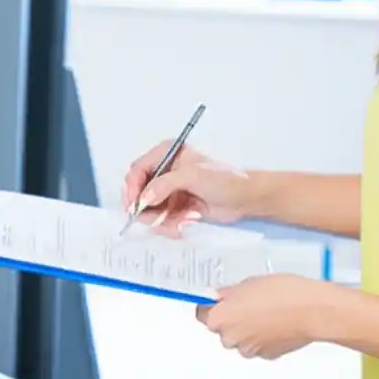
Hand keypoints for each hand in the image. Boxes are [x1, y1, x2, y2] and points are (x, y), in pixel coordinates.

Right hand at [122, 141, 255, 235]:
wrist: (245, 198)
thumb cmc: (224, 180)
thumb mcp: (193, 176)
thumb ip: (165, 184)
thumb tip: (144, 198)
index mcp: (167, 154)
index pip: (137, 170)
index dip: (133, 188)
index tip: (135, 206)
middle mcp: (164, 170)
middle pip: (139, 191)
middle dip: (146, 209)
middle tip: (156, 220)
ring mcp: (169, 189)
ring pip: (148, 209)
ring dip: (160, 220)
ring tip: (178, 223)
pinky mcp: (175, 205)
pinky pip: (160, 218)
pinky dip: (168, 225)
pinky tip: (184, 223)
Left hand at [195, 274, 330, 359]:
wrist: (312, 310)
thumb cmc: (283, 293)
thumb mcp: (249, 283)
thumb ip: (228, 294)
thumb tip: (218, 296)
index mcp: (220, 318)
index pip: (202, 313)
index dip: (211, 305)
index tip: (218, 300)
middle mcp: (230, 338)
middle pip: (222, 328)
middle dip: (231, 318)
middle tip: (248, 303)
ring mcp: (248, 350)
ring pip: (241, 338)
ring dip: (248, 329)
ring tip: (267, 312)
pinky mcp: (267, 355)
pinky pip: (258, 345)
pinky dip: (263, 337)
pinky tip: (276, 323)